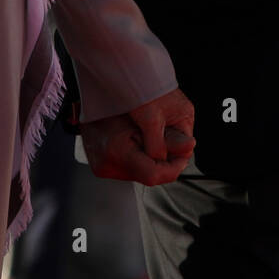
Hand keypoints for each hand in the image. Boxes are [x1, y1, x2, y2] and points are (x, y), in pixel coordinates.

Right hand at [80, 87, 194, 185]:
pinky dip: (138, 160)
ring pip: (140, 174)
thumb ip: (168, 138)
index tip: (181, 156)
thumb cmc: (115, 102)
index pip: (154, 176)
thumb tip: (189, 148)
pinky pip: (129, 170)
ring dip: (151, 161)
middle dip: (163, 163)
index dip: (173, 167)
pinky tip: (137, 144)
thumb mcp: (146, 117)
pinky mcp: (101, 169)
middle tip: (166, 143)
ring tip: (148, 140)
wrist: (90, 101)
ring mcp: (102, 169)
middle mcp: (107, 165)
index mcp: (117, 151)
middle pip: (148, 177)